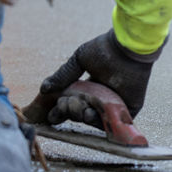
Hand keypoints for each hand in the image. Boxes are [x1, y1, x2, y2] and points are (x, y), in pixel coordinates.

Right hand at [37, 29, 162, 126]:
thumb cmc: (105, 49)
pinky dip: (99, 121)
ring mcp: (114, 105)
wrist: (127, 48)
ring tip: (80, 107)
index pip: (73, 104)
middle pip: (80, 114)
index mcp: (90, 88)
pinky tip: (90, 113)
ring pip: (93, 120)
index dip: (61, 110)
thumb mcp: (79, 60)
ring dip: (82, 116)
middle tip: (66, 103)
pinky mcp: (128, 110)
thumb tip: (43, 89)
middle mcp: (101, 98)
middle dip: (70, 112)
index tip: (50, 114)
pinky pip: (112, 123)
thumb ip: (63, 76)